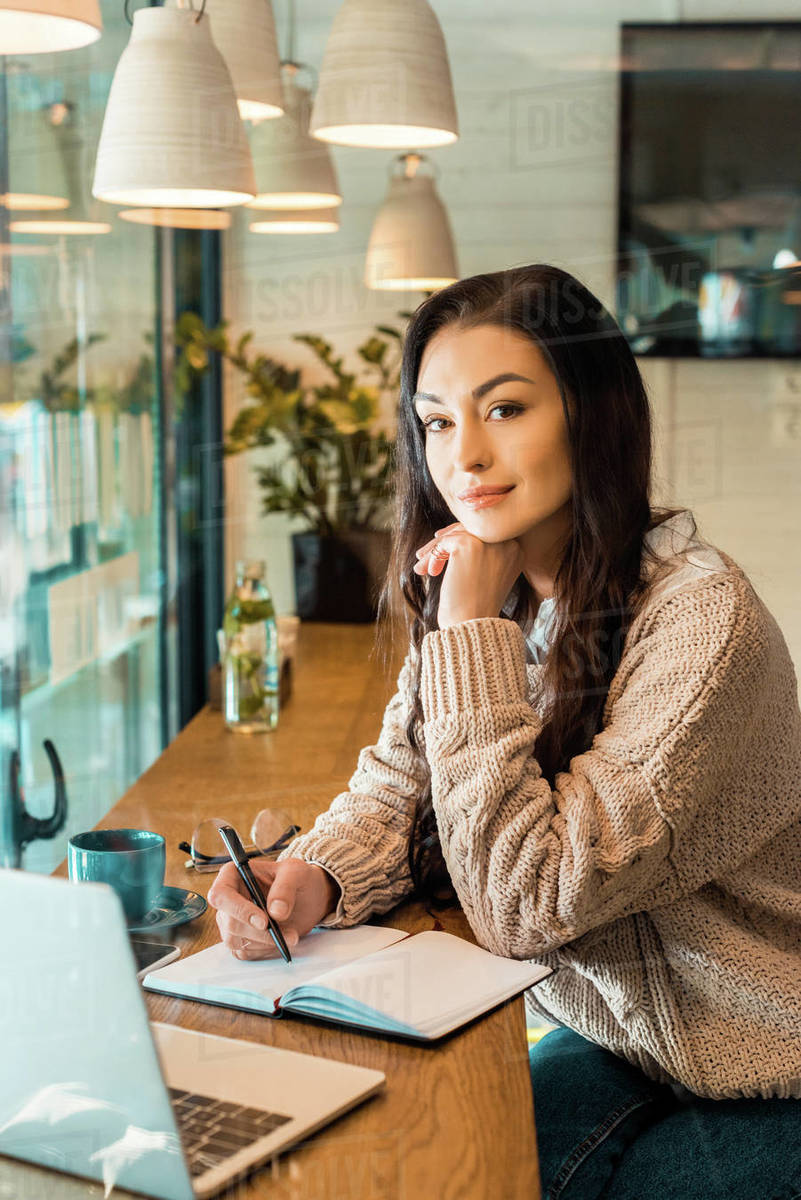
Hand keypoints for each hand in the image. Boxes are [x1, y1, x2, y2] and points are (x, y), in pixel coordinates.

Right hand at [208, 858, 340, 959]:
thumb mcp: (296, 873)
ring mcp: (232, 920)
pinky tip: (282, 940)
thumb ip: (285, 888)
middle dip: (259, 932)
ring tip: (291, 935)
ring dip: (265, 943)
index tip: (264, 921)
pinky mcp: (241, 939)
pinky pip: (245, 952)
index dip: (238, 910)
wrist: (307, 897)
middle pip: (229, 923)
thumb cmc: (297, 878)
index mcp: (233, 875)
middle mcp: (228, 899)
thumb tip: (275, 911)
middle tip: (287, 933)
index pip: (220, 894)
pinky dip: (265, 950)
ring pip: (235, 941)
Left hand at [414, 522, 522, 629]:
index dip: (460, 538)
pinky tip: (428, 571)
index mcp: (516, 550)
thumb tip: (447, 533)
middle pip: (469, 530)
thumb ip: (480, 553)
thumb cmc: (476, 607)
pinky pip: (443, 541)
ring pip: (454, 534)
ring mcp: (488, 543)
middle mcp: (507, 543)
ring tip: (422, 566)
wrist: (472, 626)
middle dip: (444, 542)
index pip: (484, 533)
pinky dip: (432, 556)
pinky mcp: (468, 545)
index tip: (442, 547)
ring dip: (434, 550)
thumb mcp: (486, 575)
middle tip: (425, 556)